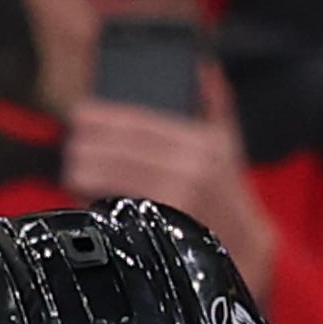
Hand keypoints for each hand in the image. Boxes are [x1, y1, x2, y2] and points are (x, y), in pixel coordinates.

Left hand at [63, 65, 279, 293]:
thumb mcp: (230, 148)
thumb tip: (204, 69)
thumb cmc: (230, 202)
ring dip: (87, 172)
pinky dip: (100, 201)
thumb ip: (216, 106)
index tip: (78, 115)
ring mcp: (182, 197)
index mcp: (202, 141)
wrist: (252, 255)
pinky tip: (87, 198)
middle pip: (124, 148)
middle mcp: (194, 165)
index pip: (140, 121)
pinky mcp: (169, 226)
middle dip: (90, 146)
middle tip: (71, 149)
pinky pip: (124, 207)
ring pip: (119, 175)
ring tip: (73, 171)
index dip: (104, 116)